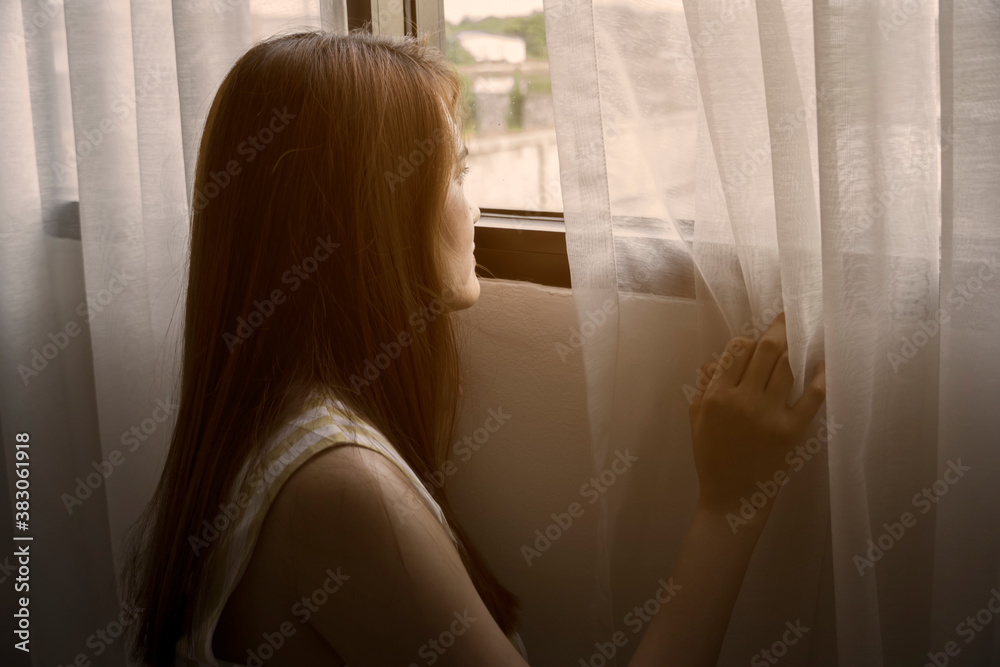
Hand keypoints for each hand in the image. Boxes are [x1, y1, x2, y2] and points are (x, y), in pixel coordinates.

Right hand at [688, 312, 825, 516]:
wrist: (732, 497)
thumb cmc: (711, 457)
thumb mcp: (696, 419)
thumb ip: (703, 386)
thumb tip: (715, 359)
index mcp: (717, 395)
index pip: (736, 351)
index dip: (747, 340)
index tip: (755, 339)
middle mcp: (743, 400)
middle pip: (766, 351)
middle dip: (779, 328)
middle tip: (790, 314)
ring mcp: (770, 415)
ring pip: (787, 368)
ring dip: (796, 347)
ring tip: (805, 332)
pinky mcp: (792, 430)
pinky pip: (811, 397)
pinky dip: (821, 376)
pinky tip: (826, 361)